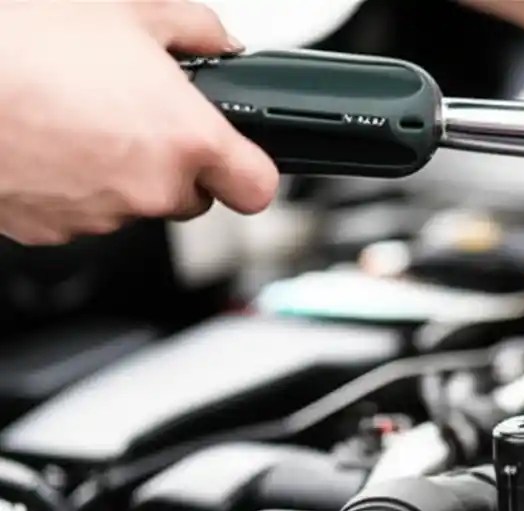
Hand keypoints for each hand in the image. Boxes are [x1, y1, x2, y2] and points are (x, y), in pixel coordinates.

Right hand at [0, 1, 278, 244]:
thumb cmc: (21, 40)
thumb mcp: (128, 9)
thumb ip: (194, 28)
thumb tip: (218, 41)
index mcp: (185, 139)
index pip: (257, 188)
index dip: (248, 169)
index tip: (238, 157)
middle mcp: (150, 188)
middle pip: (192, 196)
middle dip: (175, 163)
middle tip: (135, 115)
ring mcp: (100, 215)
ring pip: (132, 205)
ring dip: (119, 172)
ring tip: (77, 116)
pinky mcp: (50, 232)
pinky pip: (80, 214)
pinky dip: (71, 186)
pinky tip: (45, 140)